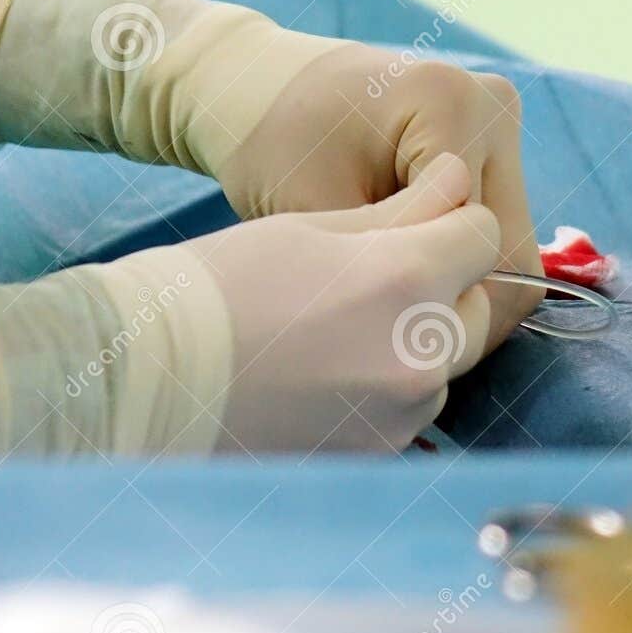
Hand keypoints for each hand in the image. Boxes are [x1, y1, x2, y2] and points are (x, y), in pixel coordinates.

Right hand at [198, 154, 502, 452]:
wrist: (146, 380)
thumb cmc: (218, 286)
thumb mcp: (312, 228)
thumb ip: (402, 210)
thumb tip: (461, 180)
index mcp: (408, 279)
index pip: (485, 235)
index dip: (455, 221)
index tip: (419, 220)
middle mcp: (423, 352)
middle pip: (480, 304)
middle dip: (448, 283)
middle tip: (381, 274)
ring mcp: (404, 412)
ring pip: (450, 359)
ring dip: (422, 337)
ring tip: (344, 325)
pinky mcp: (379, 452)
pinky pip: (414, 406)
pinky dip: (392, 384)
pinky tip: (330, 369)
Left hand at [216, 46, 542, 350]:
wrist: (259, 87)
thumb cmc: (273, 146)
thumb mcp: (320, 217)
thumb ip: (389, 270)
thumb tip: (447, 336)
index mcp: (452, 107)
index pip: (483, 243)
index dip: (441, 298)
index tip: (388, 329)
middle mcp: (494, 106)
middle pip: (513, 245)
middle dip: (457, 293)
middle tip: (396, 328)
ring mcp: (500, 120)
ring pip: (512, 242)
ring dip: (462, 277)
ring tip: (398, 295)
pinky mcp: (492, 140)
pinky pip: (497, 224)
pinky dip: (458, 256)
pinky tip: (408, 265)